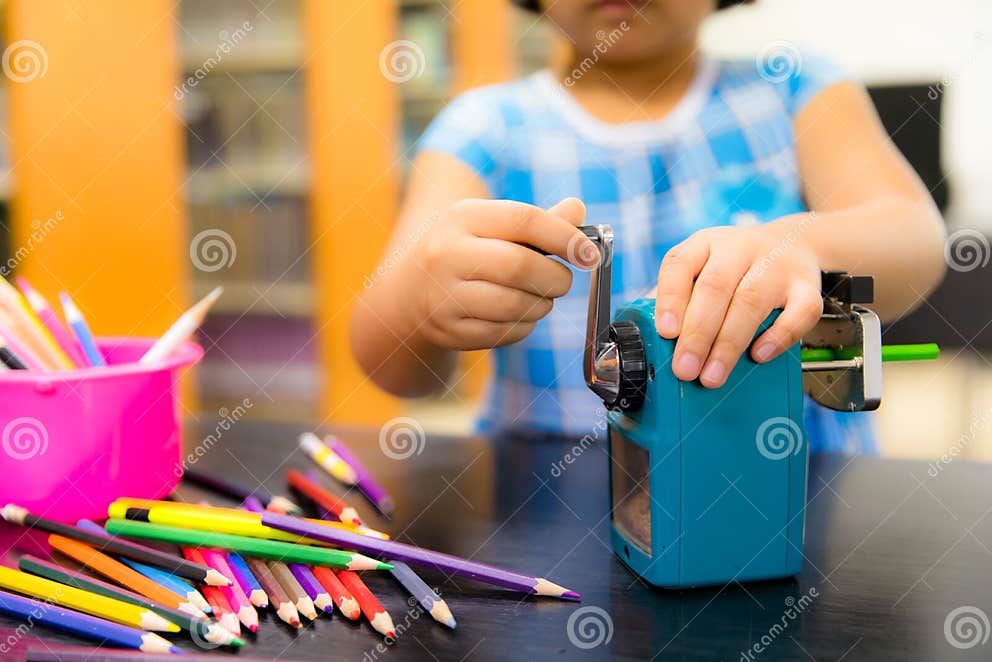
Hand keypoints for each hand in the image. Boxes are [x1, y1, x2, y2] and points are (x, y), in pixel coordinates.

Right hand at [403, 197, 598, 350]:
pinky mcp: (448, 330)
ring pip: (514, 305)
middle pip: (520, 266)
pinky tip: (517, 315)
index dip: (565, 237)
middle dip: (555, 278)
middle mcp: (446, 253)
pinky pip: (504, 332)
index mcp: (462, 217)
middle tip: (562, 281)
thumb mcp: (491, 227)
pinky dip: (524, 326)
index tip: (590, 254)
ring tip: (538, 298)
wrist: (408, 294)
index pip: (523, 219)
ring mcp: (442, 295)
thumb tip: (577, 210)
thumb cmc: (465, 253)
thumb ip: (537, 221)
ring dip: (541, 305)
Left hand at [654, 216, 822, 387]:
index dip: (670, 298)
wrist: (795, 241)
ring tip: (712, 375)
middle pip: (715, 288)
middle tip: (685, 368)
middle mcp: (740, 248)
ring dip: (729, 343)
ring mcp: (776, 264)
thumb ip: (679, 296)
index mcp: (705, 244)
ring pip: (752, 301)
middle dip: (697, 334)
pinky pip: (800, 311)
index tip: (665, 332)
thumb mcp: (702, 267)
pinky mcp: (807, 285)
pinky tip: (759, 355)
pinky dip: (779, 336)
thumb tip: (654, 338)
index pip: (680, 264)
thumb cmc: (737, 265)